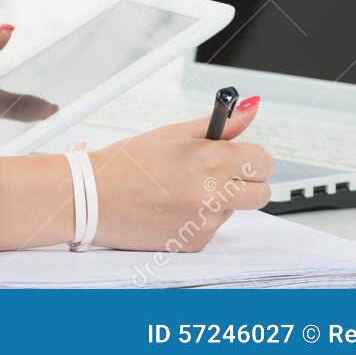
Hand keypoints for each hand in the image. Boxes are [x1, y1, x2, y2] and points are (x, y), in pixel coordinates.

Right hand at [87, 97, 271, 249]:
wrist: (92, 198)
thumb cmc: (126, 164)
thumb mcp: (171, 134)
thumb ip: (218, 125)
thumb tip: (248, 110)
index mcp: (210, 160)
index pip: (263, 162)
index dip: (251, 157)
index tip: (239, 156)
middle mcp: (213, 194)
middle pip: (261, 192)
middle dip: (245, 181)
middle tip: (218, 174)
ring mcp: (205, 223)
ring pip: (233, 210)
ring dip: (217, 200)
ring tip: (179, 189)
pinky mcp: (195, 244)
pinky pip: (212, 228)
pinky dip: (198, 219)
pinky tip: (172, 207)